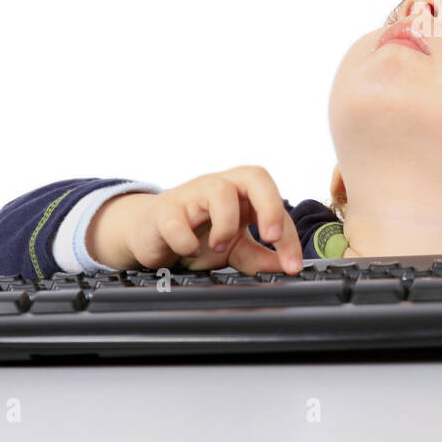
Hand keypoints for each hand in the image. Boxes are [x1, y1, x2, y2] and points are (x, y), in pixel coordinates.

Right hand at [86, 165, 304, 274]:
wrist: (150, 234)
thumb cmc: (196, 234)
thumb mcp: (234, 247)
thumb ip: (260, 255)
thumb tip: (286, 265)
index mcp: (243, 193)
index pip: (275, 204)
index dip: (288, 235)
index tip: (292, 265)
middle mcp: (221, 186)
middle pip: (255, 176)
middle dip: (270, 207)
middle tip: (272, 238)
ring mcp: (192, 194)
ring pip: (219, 190)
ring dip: (226, 223)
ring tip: (219, 246)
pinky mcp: (164, 211)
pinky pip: (177, 220)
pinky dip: (186, 240)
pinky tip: (187, 250)